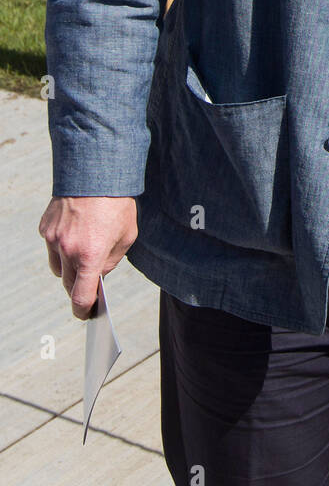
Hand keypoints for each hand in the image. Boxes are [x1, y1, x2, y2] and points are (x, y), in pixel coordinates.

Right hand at [38, 197, 137, 319]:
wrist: (95, 172)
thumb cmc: (117, 204)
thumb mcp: (126, 236)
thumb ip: (112, 261)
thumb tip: (99, 274)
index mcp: (90, 255)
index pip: (81, 295)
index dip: (83, 309)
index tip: (86, 313)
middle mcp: (67, 249)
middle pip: (68, 284)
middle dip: (79, 286)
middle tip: (90, 283)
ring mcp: (53, 239)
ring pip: (57, 267)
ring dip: (69, 268)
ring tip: (84, 253)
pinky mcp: (45, 228)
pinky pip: (52, 248)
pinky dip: (62, 248)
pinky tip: (76, 234)